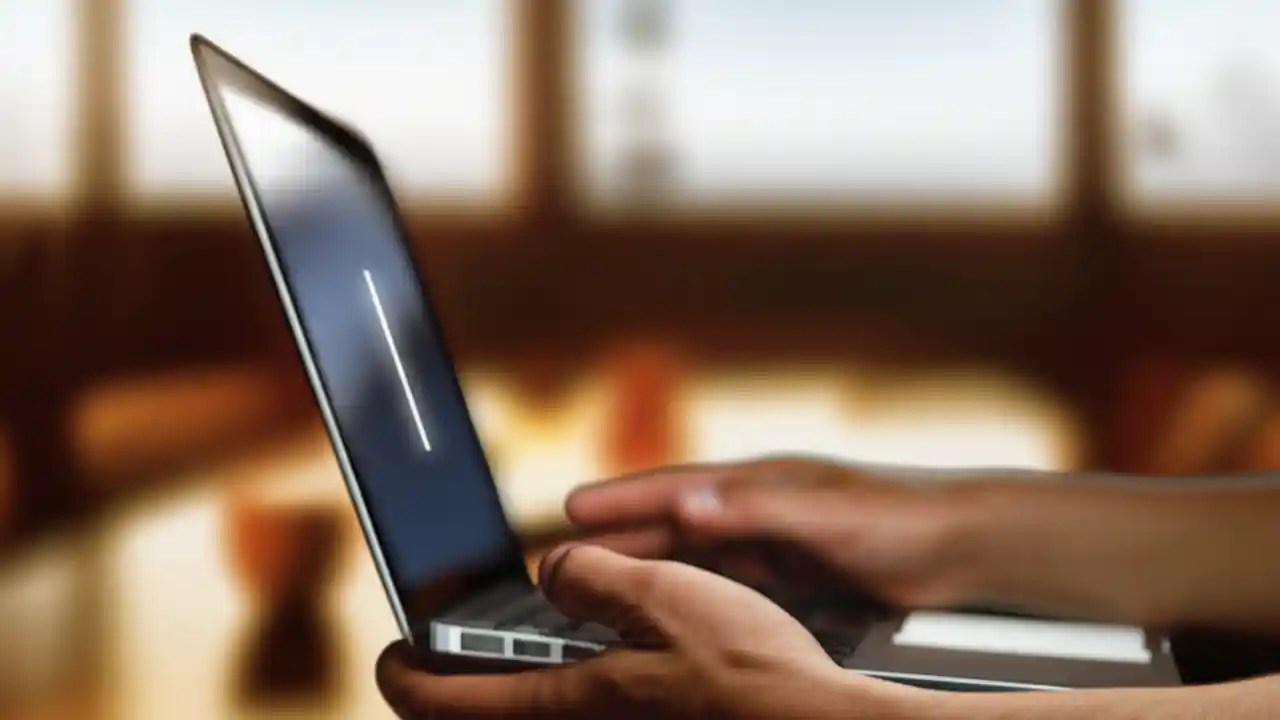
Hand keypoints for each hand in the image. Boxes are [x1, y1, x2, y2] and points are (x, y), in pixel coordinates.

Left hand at [376, 545, 915, 718]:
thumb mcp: (664, 596)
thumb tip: (553, 572)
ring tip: (521, 642)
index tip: (393, 653)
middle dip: (453, 689)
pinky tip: (600, 659)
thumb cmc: (749, 675)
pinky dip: (562, 693)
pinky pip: (581, 718)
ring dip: (509, 689)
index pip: (443, 703)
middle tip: (449, 649)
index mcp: (567, 703)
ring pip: (535, 718)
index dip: (404, 674)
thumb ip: (595, 579)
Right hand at [566, 458, 981, 609]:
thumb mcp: (822, 513)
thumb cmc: (903, 519)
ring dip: (654, 567)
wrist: (969, 547)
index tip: (570, 507)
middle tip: (566, 554)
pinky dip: (697, 590)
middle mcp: (763, 506)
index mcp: (761, 484)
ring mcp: (781, 539)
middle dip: (622, 537)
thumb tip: (685, 502)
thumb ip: (754, 508)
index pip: (674, 488)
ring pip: (699, 556)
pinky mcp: (803, 572)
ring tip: (608, 584)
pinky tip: (682, 606)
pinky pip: (733, 581)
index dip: (621, 499)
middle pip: (676, 525)